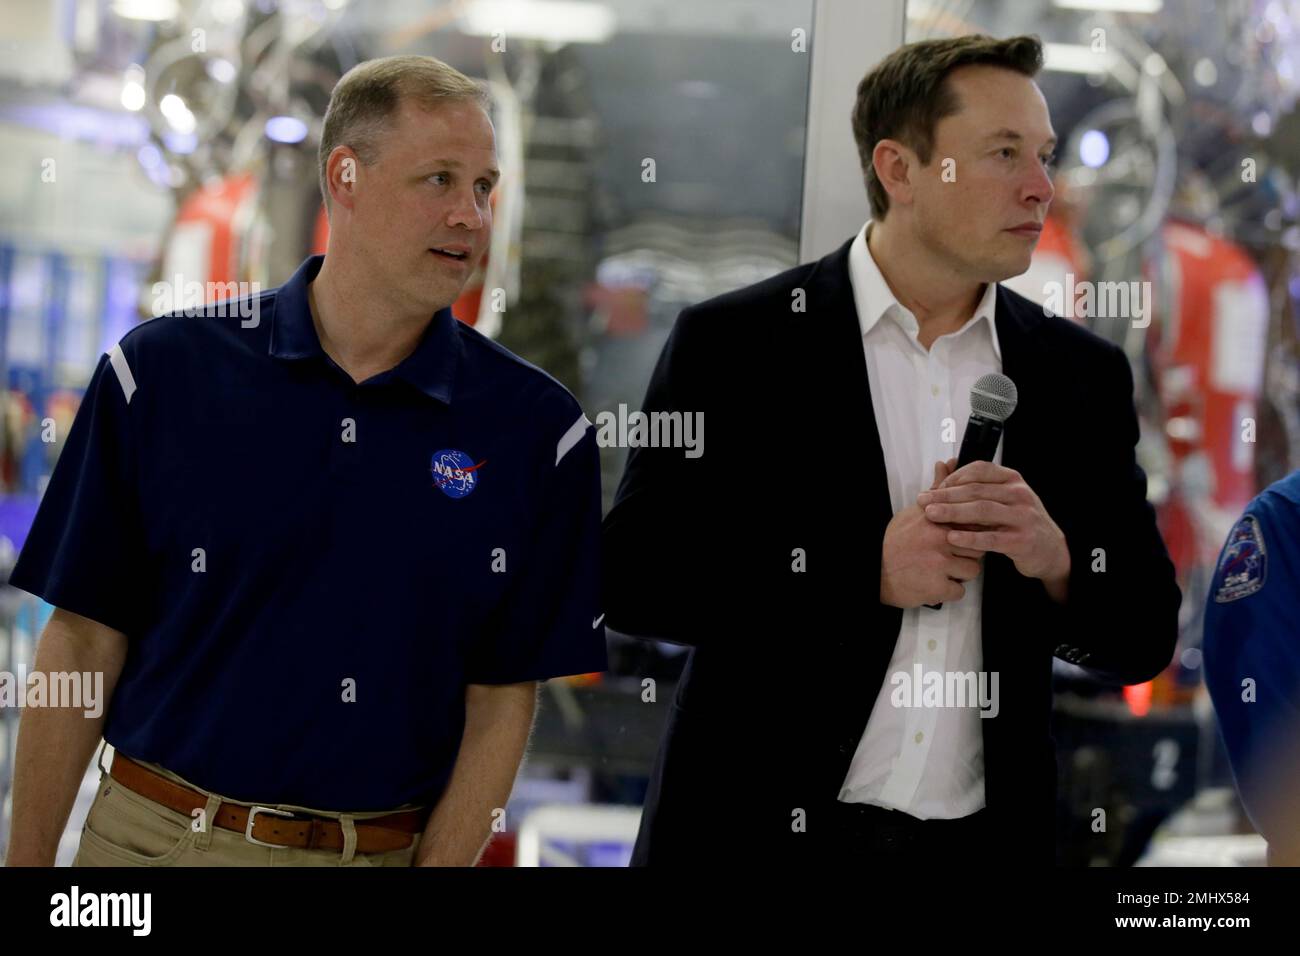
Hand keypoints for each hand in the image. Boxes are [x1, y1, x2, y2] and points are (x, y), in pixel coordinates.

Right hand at [880, 464, 984, 608]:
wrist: (872, 570)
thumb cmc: (895, 541)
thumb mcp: (914, 510)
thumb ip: (937, 489)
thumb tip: (949, 463)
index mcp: (936, 518)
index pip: (972, 520)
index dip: (971, 530)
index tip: (963, 535)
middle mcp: (940, 538)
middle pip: (976, 546)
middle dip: (967, 552)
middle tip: (948, 554)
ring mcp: (940, 564)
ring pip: (972, 570)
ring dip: (960, 572)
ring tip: (941, 569)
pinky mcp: (938, 587)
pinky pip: (960, 591)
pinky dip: (950, 590)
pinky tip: (935, 583)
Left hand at [915, 461, 1069, 588]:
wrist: (1049, 550)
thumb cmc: (1018, 521)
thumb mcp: (1000, 498)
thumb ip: (973, 484)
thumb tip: (941, 465)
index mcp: (1012, 480)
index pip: (979, 470)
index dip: (953, 477)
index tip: (933, 487)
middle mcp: (1019, 494)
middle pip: (976, 490)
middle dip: (945, 495)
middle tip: (923, 501)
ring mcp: (1023, 517)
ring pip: (982, 511)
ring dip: (953, 512)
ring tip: (931, 515)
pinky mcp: (1022, 540)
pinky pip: (991, 538)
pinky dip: (970, 537)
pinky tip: (951, 538)